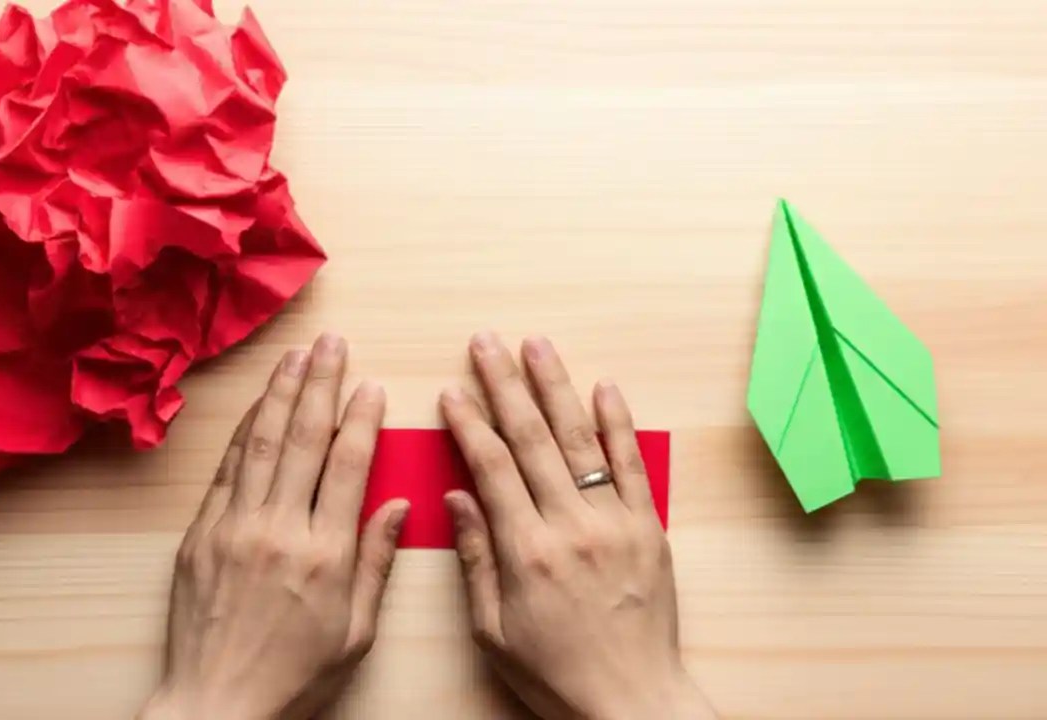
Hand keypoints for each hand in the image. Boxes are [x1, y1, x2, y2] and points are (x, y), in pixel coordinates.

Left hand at [139, 334, 408, 719]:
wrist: (216, 708)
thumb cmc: (293, 679)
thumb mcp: (355, 632)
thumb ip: (376, 563)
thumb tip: (397, 505)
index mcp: (326, 554)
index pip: (348, 465)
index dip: (361, 418)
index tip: (370, 386)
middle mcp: (280, 529)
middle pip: (304, 439)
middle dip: (321, 384)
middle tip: (332, 344)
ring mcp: (235, 527)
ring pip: (262, 443)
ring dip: (281, 393)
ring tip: (296, 356)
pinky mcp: (200, 535)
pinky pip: (226, 469)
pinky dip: (244, 431)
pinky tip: (258, 406)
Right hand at [441, 333, 714, 719]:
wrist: (632, 703)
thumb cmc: (556, 674)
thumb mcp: (493, 630)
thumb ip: (475, 557)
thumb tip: (457, 496)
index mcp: (526, 551)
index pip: (492, 467)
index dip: (469, 423)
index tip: (452, 390)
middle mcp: (571, 527)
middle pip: (532, 439)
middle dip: (505, 384)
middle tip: (486, 342)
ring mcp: (615, 523)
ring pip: (579, 441)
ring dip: (555, 387)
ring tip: (536, 345)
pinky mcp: (649, 529)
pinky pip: (632, 466)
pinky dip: (618, 424)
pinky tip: (603, 386)